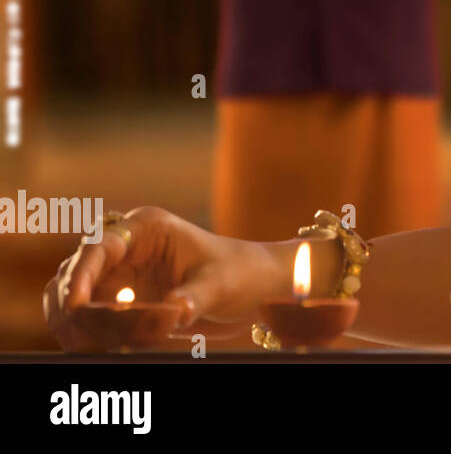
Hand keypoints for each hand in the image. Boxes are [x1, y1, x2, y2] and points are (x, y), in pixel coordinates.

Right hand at [43, 206, 277, 351]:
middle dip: (87, 312)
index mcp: (146, 229)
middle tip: (118, 339)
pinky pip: (83, 322)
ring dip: (86, 329)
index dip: (80, 275)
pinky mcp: (114, 303)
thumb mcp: (221, 284)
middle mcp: (122, 249)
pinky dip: (91, 338)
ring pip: (72, 304)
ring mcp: (115, 276)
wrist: (251, 290)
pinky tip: (122, 347)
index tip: (77, 305)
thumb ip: (195, 297)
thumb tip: (176, 312)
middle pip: (76, 278)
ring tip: (126, 344)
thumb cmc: (240, 274)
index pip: (98, 246)